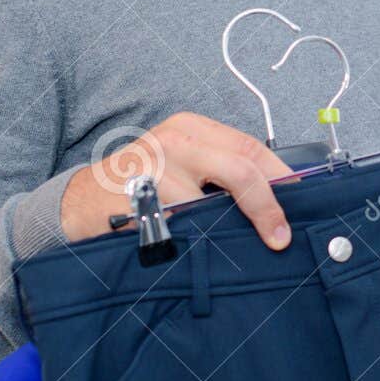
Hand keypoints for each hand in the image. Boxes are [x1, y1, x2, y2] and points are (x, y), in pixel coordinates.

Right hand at [59, 112, 293, 248]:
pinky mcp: (138, 202)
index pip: (251, 149)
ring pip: (212, 206)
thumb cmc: (141, 187)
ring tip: (234, 250)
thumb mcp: (182, 164)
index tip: (299, 206)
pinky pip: (182, 229)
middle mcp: (175, 141)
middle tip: (279, 238)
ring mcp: (155, 170)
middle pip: (241, 170)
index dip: (281, 180)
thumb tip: (279, 199)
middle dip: (268, 208)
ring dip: (228, 232)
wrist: (79, 204)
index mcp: (191, 128)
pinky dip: (196, 244)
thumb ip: (222, 173)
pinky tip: (197, 252)